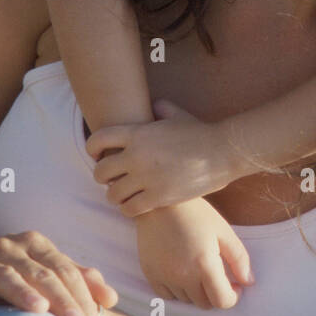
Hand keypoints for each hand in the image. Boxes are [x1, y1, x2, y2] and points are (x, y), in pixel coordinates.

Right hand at [0, 227, 118, 315]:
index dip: (83, 296)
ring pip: (2, 276)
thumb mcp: (38, 269)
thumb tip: (112, 299)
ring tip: (39, 311)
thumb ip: (75, 280)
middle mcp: (7, 249)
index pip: (65, 270)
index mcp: (34, 246)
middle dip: (63, 300)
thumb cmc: (2, 269)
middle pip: (40, 274)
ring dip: (20, 294)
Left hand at [86, 99, 234, 216]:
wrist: (223, 152)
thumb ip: (160, 108)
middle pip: (100, 172)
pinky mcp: (159, 197)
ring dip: (116, 195)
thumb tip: (153, 106)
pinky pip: (129, 209)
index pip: (97, 140)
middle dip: (103, 176)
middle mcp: (137, 156)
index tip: (97, 155)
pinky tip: (136, 204)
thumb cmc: (200, 132)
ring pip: (112, 194)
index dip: (93, 149)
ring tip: (125, 193)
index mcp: (138, 133)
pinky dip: (129, 209)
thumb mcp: (177, 115)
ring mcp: (147, 178)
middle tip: (113, 178)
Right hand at [136, 198, 253, 308]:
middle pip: (205, 303)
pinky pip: (167, 296)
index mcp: (204, 265)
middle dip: (215, 294)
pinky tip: (181, 272)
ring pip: (187, 300)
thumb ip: (239, 258)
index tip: (235, 286)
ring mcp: (165, 277)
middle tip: (217, 276)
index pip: (222, 301)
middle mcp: (183, 276)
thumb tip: (249, 282)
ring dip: (196, 292)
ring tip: (198, 270)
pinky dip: (177, 290)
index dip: (233, 297)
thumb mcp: (223, 231)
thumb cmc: (195, 213)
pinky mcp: (150, 274)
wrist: (160, 201)